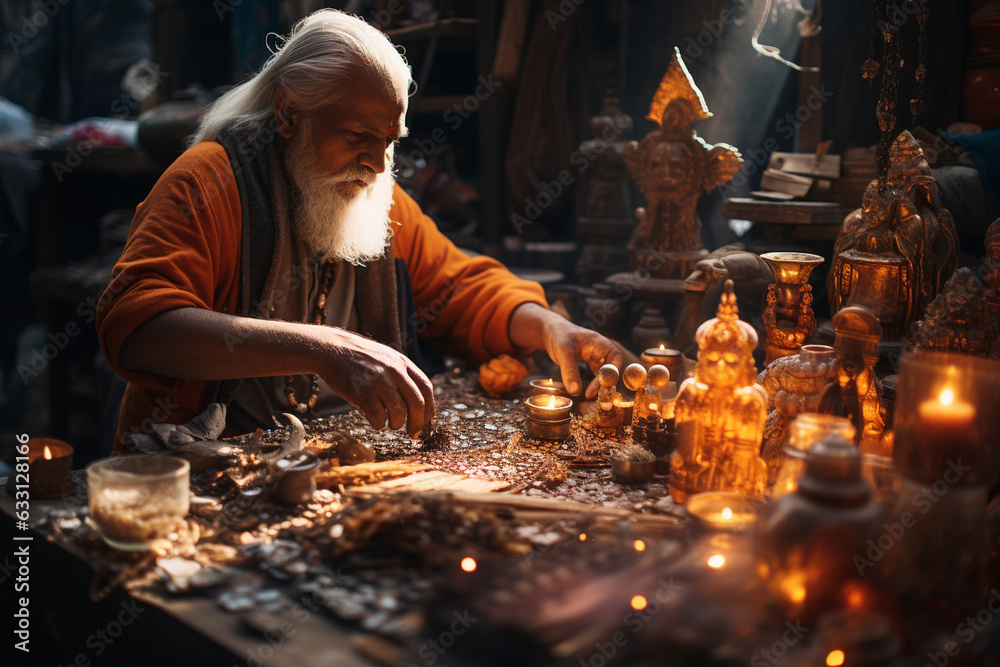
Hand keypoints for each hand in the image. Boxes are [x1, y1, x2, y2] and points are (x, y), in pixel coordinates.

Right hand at [318, 328, 434, 437]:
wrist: (331, 348)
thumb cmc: (360, 360)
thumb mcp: (386, 358)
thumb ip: (402, 376)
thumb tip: (418, 405)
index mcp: (402, 362)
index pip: (426, 387)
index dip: (430, 408)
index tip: (427, 421)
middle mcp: (394, 369)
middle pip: (417, 402)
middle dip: (418, 422)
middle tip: (414, 433)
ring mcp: (378, 380)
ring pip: (399, 411)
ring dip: (397, 424)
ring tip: (392, 424)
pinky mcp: (362, 391)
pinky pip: (378, 416)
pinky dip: (379, 424)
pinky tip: (376, 421)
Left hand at [508, 303, 632, 398]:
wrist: (549, 331)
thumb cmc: (557, 335)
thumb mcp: (562, 352)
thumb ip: (569, 370)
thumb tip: (574, 392)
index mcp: (600, 343)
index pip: (614, 360)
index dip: (609, 375)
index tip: (596, 388)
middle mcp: (601, 350)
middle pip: (611, 368)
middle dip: (606, 384)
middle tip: (597, 398)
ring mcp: (596, 356)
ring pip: (604, 373)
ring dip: (600, 386)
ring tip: (591, 398)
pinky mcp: (589, 363)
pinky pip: (595, 375)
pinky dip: (593, 384)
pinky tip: (586, 393)